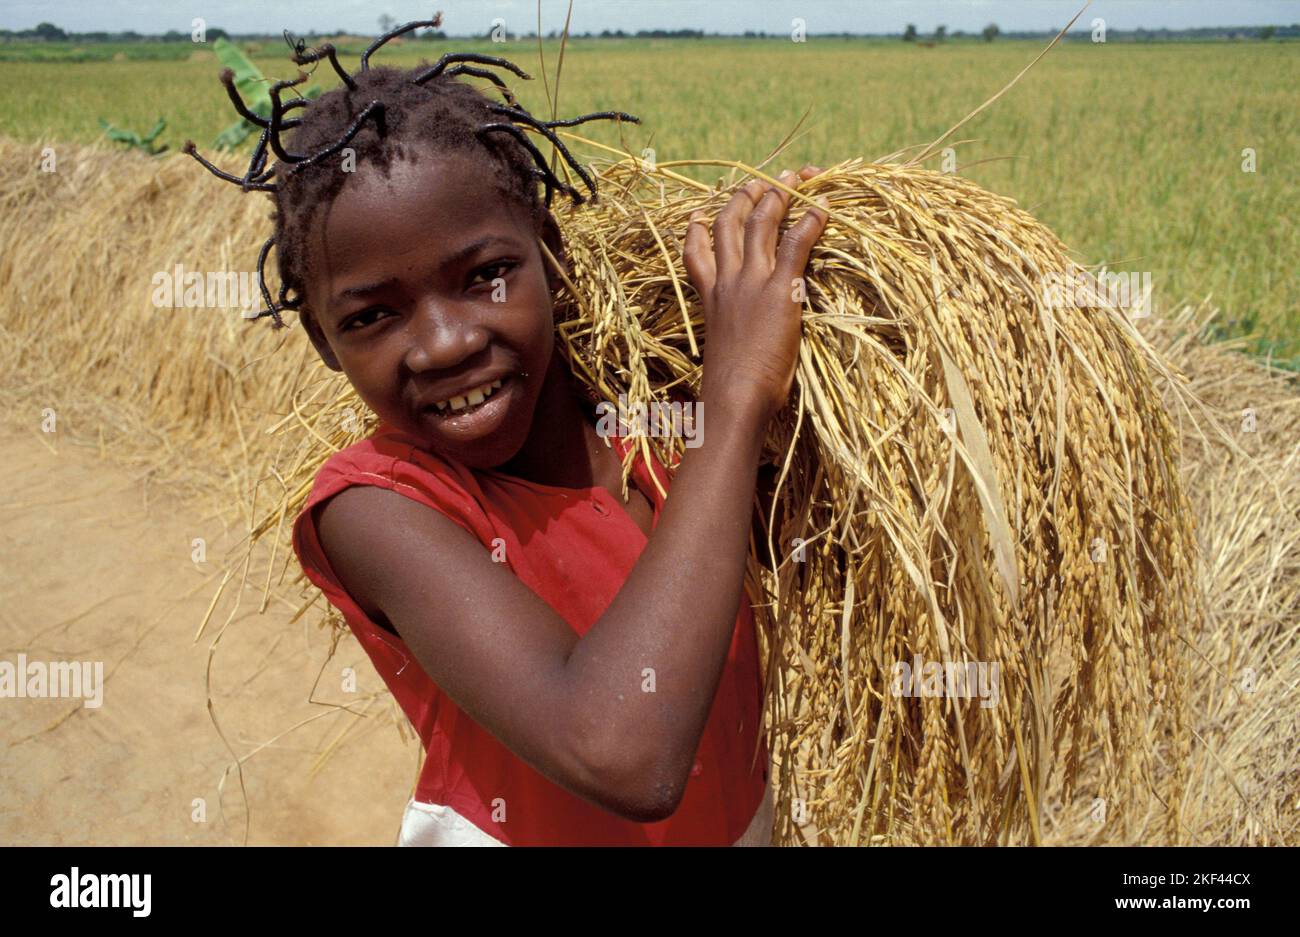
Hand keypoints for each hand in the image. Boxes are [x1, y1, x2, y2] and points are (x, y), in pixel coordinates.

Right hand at [683, 165, 827, 425]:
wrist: (734, 397)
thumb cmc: (730, 389)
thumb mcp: (722, 354)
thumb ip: (731, 336)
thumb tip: (740, 346)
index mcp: (709, 298)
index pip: (695, 253)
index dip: (697, 228)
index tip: (701, 214)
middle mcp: (727, 282)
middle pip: (730, 224)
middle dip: (744, 197)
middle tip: (760, 182)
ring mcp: (751, 282)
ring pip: (760, 224)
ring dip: (777, 196)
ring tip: (792, 179)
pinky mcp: (780, 290)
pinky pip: (796, 244)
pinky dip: (810, 222)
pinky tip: (822, 208)